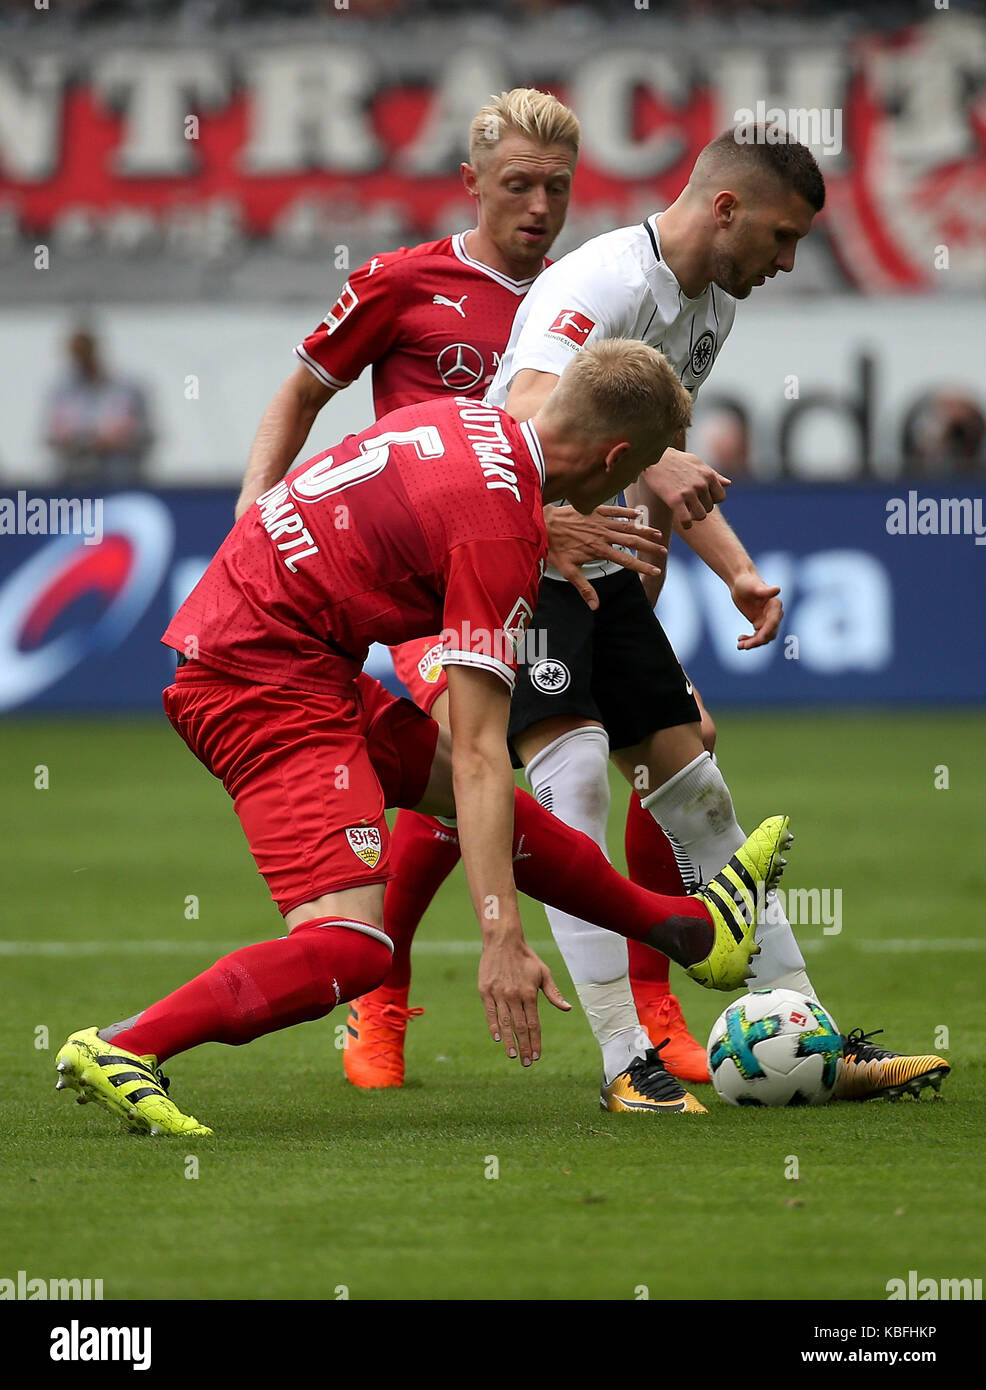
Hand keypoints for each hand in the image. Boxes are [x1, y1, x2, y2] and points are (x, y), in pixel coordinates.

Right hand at [478, 931, 570, 1064]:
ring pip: (505, 1023)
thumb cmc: (526, 957)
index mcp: (530, 993)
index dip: (536, 1042)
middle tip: (526, 1063)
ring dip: (509, 1041)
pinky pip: (490, 1013)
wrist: (503, 941)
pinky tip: (497, 1038)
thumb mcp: (544, 973)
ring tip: (513, 1056)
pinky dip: (494, 1027)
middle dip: (524, 1047)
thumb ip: (554, 993)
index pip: (534, 1024)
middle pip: (520, 1028)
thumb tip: (567, 1009)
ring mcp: (498, 994)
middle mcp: (514, 996)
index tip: (537, 1056)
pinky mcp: (485, 991)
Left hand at [546, 504, 667, 610]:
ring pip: (627, 525)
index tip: (655, 570)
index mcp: (599, 550)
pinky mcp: (594, 509)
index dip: (642, 566)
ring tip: (658, 534)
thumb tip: (595, 607)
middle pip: (632, 541)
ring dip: (643, 530)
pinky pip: (614, 509)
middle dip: (649, 547)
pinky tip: (638, 514)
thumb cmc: (554, 547)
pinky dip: (627, 511)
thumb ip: (584, 588)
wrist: (542, 522)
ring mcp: (599, 521)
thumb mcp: (567, 571)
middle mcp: (603, 535)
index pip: (626, 560)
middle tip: (664, 552)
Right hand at [643, 449, 729, 529]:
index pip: (720, 497)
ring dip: (693, 517)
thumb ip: (713, 474)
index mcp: (708, 475)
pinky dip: (686, 524)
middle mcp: (701, 484)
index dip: (711, 500)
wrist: (654, 458)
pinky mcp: (675, 499)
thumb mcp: (697, 463)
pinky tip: (683, 522)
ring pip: (701, 515)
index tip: (701, 500)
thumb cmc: (675, 460)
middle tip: (689, 505)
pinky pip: (686, 520)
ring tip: (686, 513)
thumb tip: (728, 484)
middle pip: (709, 507)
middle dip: (700, 508)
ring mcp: (689, 492)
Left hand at [731, 571, 782, 648]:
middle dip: (757, 641)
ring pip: (764, 637)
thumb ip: (765, 590)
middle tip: (743, 646)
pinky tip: (740, 640)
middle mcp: (774, 614)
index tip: (756, 639)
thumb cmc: (747, 582)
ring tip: (740, 645)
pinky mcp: (760, 623)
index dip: (766, 632)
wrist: (741, 583)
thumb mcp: (754, 586)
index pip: (773, 623)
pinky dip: (750, 640)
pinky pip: (757, 636)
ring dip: (753, 643)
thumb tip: (778, 589)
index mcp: (775, 605)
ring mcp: (767, 620)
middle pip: (769, 633)